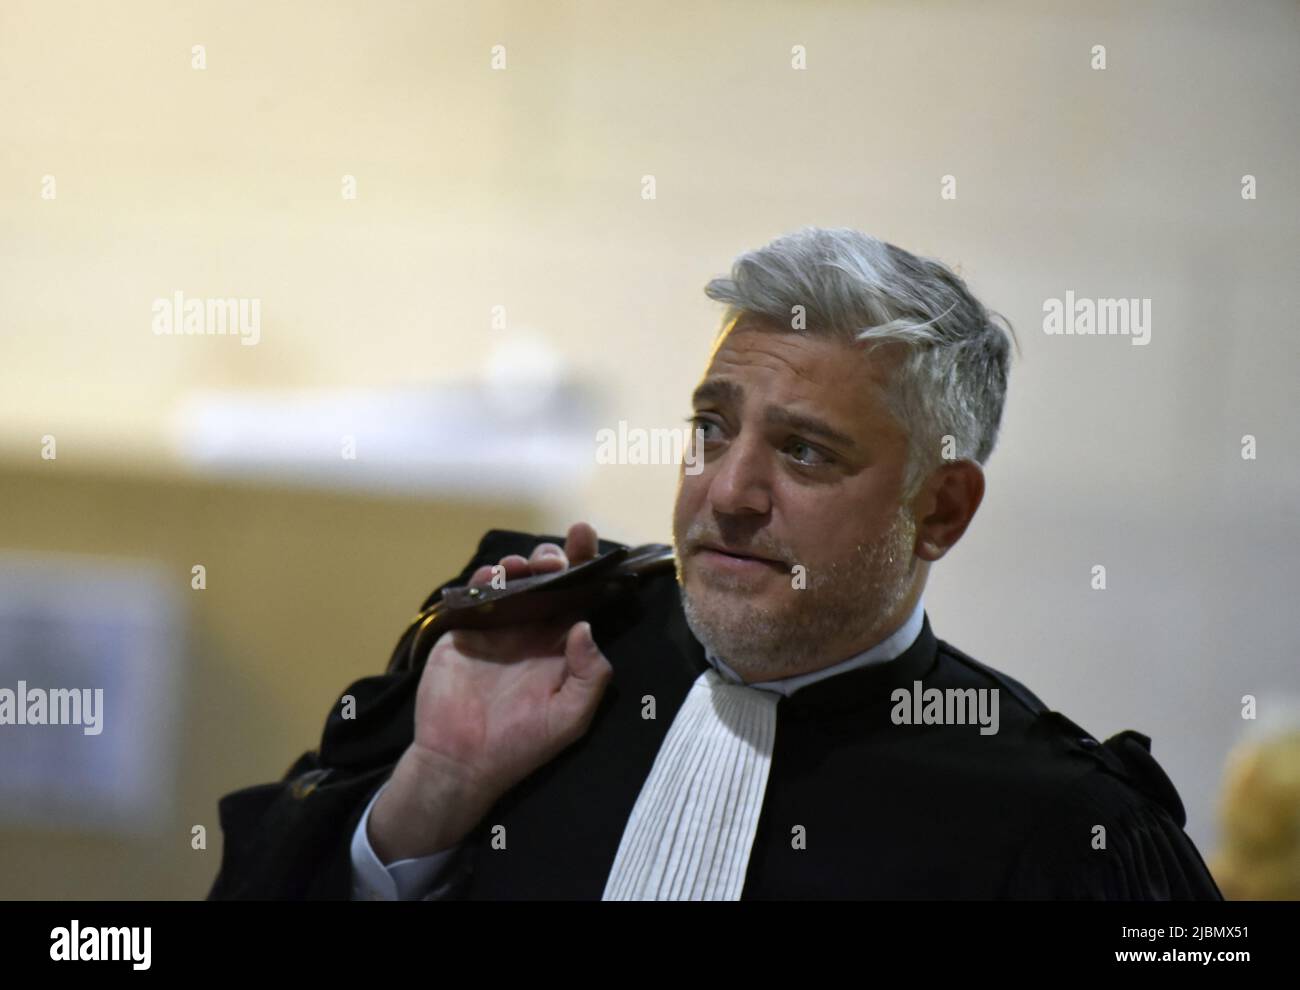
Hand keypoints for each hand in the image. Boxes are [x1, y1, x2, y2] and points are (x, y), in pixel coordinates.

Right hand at [369, 522, 613, 861]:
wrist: (460, 762)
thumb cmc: (521, 744)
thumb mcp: (570, 717)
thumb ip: (589, 675)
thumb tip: (585, 625)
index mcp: (563, 645)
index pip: (582, 597)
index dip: (588, 567)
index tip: (589, 541)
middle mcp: (534, 629)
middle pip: (549, 580)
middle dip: (555, 559)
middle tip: (556, 561)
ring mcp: (499, 626)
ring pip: (514, 579)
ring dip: (522, 565)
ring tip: (527, 569)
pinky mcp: (466, 628)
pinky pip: (476, 593)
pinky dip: (484, 578)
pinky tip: (493, 578)